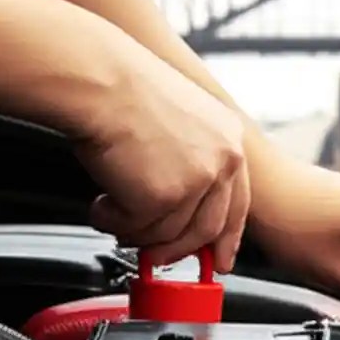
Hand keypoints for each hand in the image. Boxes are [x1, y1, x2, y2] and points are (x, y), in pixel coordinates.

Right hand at [73, 49, 249, 272]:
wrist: (100, 80)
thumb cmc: (125, 89)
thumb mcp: (180, 118)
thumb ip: (191, 158)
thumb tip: (179, 202)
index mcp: (229, 138)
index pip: (238, 202)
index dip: (227, 237)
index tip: (221, 259)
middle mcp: (221, 161)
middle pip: (206, 228)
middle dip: (177, 249)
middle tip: (153, 255)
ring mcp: (195, 181)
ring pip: (168, 234)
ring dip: (135, 230)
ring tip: (111, 211)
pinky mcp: (162, 198)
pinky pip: (136, 229)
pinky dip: (113, 221)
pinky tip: (101, 204)